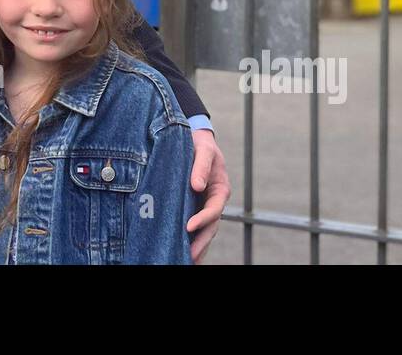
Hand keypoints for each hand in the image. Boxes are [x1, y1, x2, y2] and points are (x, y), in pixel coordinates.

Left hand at [186, 128, 230, 262]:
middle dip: (200, 243)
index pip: (213, 210)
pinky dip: (191, 239)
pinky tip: (181, 252)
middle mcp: (214, 202)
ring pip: (204, 231)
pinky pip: (194, 226)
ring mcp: (204, 206)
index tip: (189, 227)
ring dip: (197, 246)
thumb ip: (201, 166)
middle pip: (210, 227)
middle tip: (188, 257)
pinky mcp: (193, 207)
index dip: (203, 219)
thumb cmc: (201, 144)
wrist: (196, 141)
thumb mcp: (204, 150)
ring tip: (186, 261)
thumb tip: (197, 186)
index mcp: (220, 190)